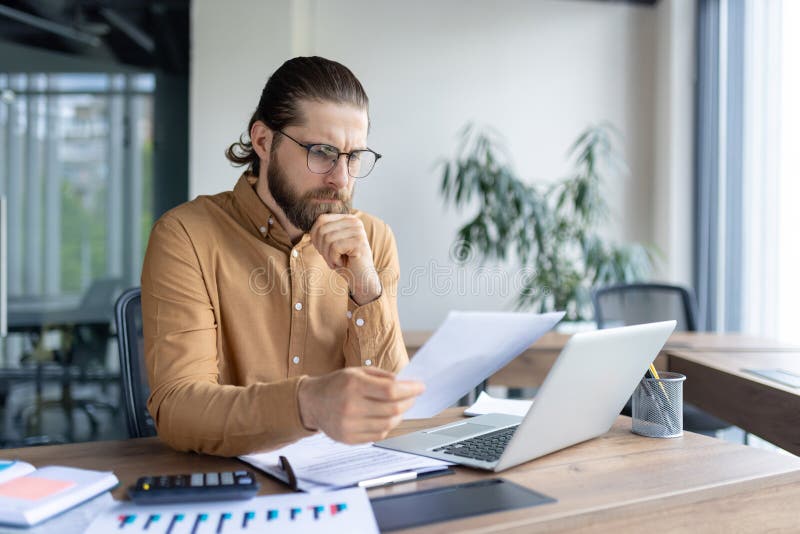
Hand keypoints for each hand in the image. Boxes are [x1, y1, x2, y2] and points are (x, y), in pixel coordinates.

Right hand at [297, 367, 424, 442]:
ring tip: (401, 406)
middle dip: (408, 402)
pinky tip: (387, 417)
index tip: (420, 387)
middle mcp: (351, 405)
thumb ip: (381, 376)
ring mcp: (349, 425)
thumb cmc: (337, 384)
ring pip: (388, 424)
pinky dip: (388, 426)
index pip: (390, 390)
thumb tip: (405, 384)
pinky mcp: (349, 438)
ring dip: (400, 415)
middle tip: (413, 396)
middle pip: (392, 409)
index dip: (410, 389)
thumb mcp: (357, 371)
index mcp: (354, 384)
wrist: (311, 403)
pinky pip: (378, 434)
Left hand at [309, 214, 380, 304]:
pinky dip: (334, 259)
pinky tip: (342, 263)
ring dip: (328, 255)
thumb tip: (310, 227)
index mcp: (347, 219)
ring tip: (337, 261)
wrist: (360, 279)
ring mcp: (358, 231)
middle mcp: (355, 221)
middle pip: (323, 229)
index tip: (324, 250)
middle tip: (331, 258)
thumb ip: (323, 232)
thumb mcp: (331, 244)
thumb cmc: (344, 262)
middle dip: (321, 247)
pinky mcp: (359, 242)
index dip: (316, 237)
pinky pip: (335, 247)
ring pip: (328, 238)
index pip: (321, 219)